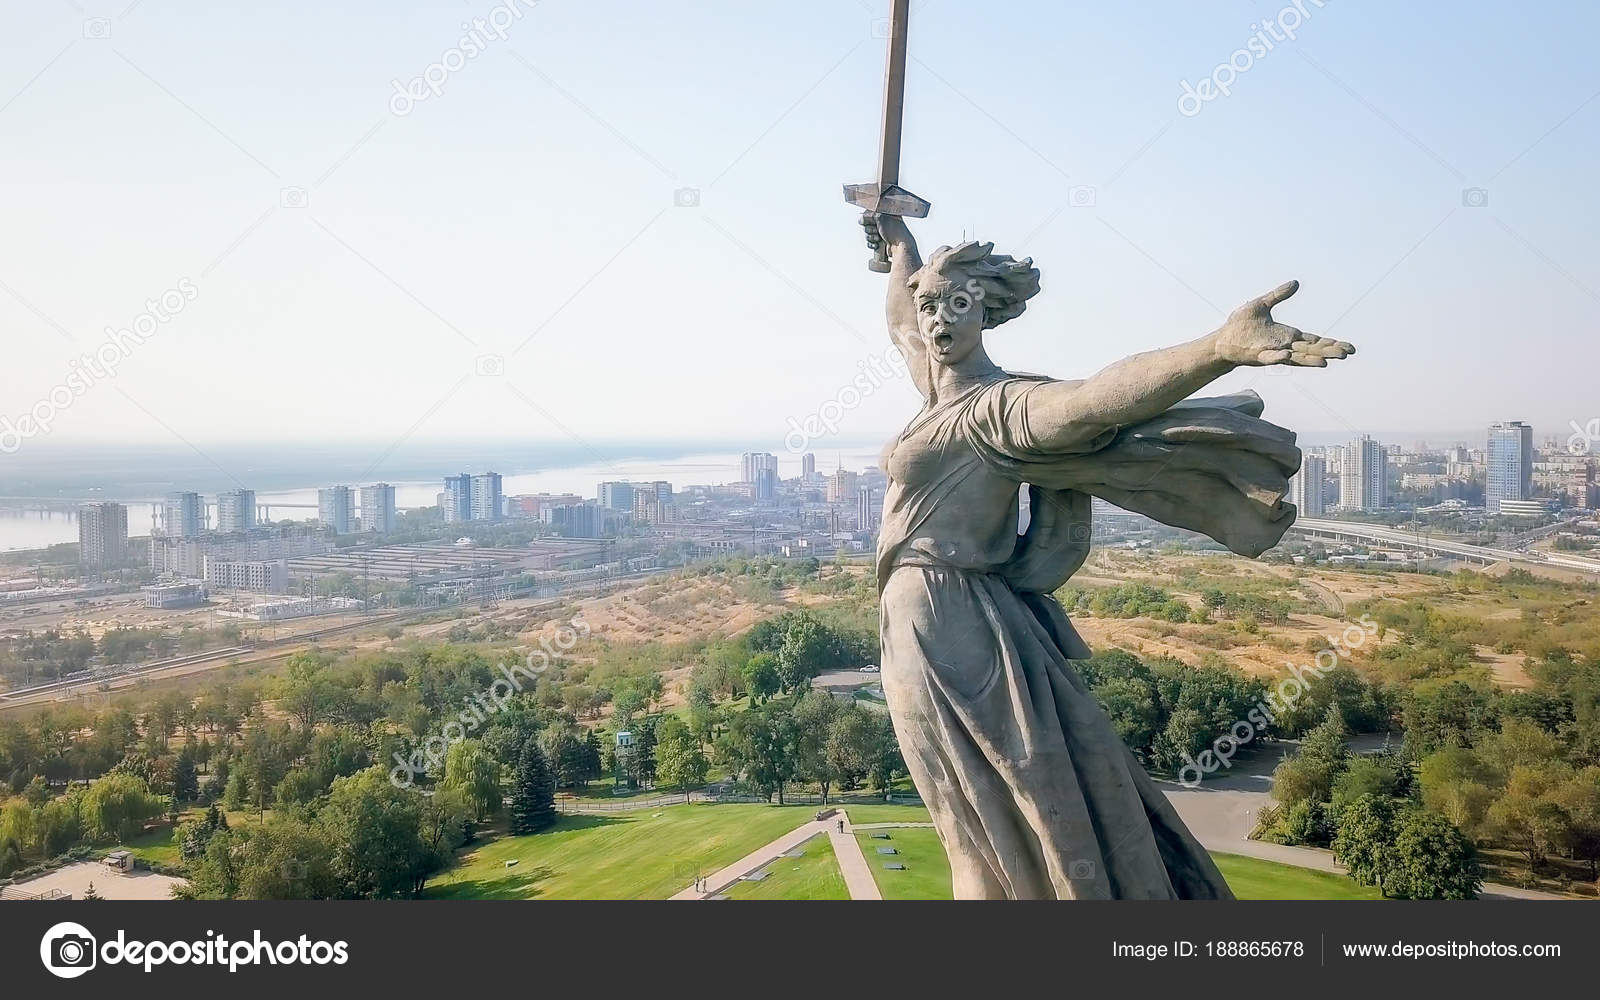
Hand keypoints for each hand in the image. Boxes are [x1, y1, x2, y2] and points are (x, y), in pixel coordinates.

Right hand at [860, 211, 912, 254]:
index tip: (871, 221)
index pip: (868, 212)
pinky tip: (877, 245)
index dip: (867, 218)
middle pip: (865, 224)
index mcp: (885, 212)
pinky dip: (871, 244)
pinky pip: (869, 242)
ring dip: (871, 237)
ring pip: (867, 234)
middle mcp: (883, 221)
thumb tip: (860, 219)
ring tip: (879, 238)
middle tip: (877, 230)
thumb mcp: (880, 218)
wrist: (900, 246)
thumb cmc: (894, 230)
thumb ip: (868, 215)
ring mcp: (881, 232)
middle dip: (870, 229)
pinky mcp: (880, 241)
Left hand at [1212, 280, 1354, 366]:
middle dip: (1329, 352)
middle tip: (1347, 354)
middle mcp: (1284, 345)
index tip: (1348, 347)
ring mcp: (1272, 352)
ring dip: (1309, 360)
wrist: (1222, 339)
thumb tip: (1295, 283)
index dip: (1330, 343)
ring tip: (1326, 362)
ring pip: (1296, 357)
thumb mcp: (1262, 305)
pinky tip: (1287, 355)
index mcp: (1288, 335)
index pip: (1314, 340)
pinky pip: (1271, 358)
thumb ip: (1278, 295)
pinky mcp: (1258, 356)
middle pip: (1311, 350)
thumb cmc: (1240, 325)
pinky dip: (1279, 357)